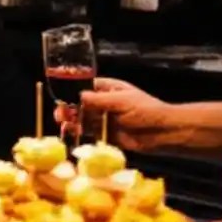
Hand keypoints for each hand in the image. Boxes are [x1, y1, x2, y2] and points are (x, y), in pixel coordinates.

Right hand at [54, 77, 172, 151]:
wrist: (161, 133)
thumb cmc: (146, 110)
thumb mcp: (121, 101)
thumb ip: (98, 100)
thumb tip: (78, 97)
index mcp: (108, 89)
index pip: (86, 87)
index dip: (72, 90)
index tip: (60, 96)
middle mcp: (104, 103)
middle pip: (81, 104)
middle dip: (69, 108)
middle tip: (60, 113)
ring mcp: (104, 119)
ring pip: (83, 119)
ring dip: (72, 121)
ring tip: (63, 123)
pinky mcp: (106, 134)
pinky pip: (89, 133)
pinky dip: (79, 133)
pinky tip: (71, 133)